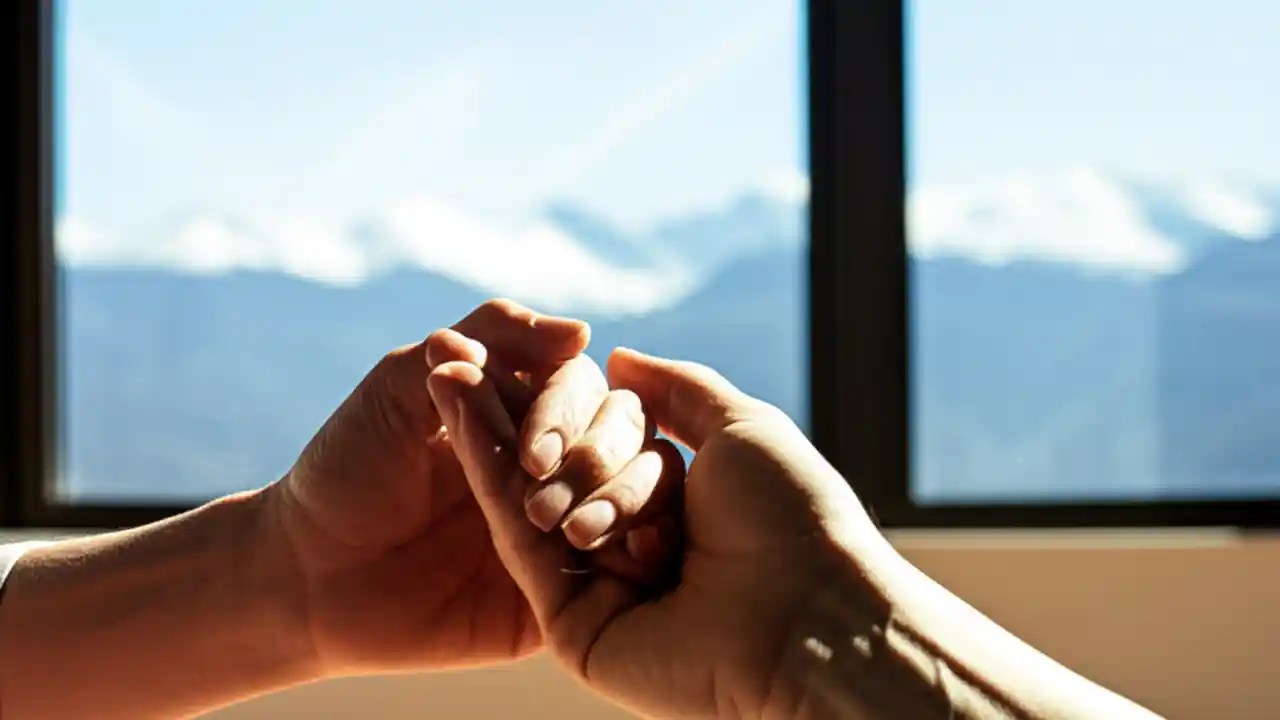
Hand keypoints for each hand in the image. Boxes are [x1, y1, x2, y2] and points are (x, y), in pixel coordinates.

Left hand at [262, 300, 669, 675]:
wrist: (306, 576)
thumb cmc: (348, 468)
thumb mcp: (401, 385)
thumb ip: (483, 342)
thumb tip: (581, 332)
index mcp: (522, 409)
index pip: (584, 386)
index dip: (568, 409)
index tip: (529, 449)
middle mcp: (555, 462)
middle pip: (624, 437)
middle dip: (598, 457)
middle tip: (542, 490)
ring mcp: (565, 526)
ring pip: (639, 498)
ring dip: (621, 503)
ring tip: (576, 529)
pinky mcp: (563, 594)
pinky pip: (625, 575)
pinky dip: (638, 558)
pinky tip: (627, 555)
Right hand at [429, 346, 890, 716]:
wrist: (807, 615)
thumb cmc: (791, 516)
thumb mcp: (741, 427)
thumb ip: (678, 388)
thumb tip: (618, 356)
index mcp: (684, 506)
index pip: (609, 442)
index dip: (572, 407)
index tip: (524, 359)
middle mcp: (641, 547)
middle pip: (566, 472)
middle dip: (531, 425)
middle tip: (475, 374)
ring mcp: (604, 590)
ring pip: (535, 506)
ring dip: (493, 441)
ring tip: (449, 379)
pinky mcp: (574, 627)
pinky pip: (523, 550)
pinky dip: (491, 482)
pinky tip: (465, 421)